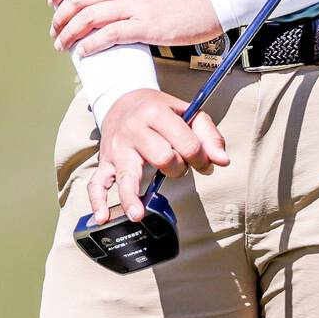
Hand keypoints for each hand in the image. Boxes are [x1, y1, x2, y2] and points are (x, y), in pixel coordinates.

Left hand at [50, 0, 223, 55]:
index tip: (52, 0)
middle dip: (59, 17)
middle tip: (54, 31)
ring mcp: (137, 5)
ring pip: (89, 17)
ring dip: (69, 34)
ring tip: (63, 46)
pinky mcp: (147, 26)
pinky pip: (110, 35)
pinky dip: (91, 45)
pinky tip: (84, 53)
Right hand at [90, 88, 228, 223]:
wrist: (124, 100)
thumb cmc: (160, 110)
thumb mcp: (187, 112)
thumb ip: (208, 135)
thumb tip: (222, 161)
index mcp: (156, 113)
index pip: (185, 142)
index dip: (201, 158)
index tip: (205, 163)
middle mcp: (134, 129)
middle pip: (161, 157)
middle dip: (178, 169)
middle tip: (180, 168)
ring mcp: (117, 147)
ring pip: (126, 173)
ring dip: (131, 196)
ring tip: (138, 215)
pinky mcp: (105, 162)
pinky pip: (96, 183)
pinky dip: (98, 201)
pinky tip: (102, 217)